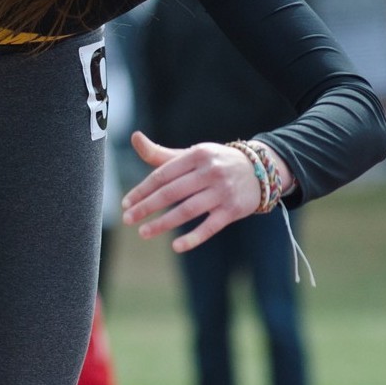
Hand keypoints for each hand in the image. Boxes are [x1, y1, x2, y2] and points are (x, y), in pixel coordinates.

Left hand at [121, 131, 264, 252]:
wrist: (260, 171)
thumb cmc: (216, 163)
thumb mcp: (192, 155)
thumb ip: (162, 154)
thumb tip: (134, 137)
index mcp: (197, 155)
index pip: (163, 174)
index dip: (142, 190)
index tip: (125, 203)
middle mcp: (210, 171)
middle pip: (172, 192)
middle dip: (147, 207)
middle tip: (128, 219)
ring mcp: (223, 191)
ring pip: (188, 210)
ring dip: (163, 223)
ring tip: (143, 232)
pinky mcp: (233, 210)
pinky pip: (210, 227)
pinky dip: (193, 238)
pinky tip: (176, 246)